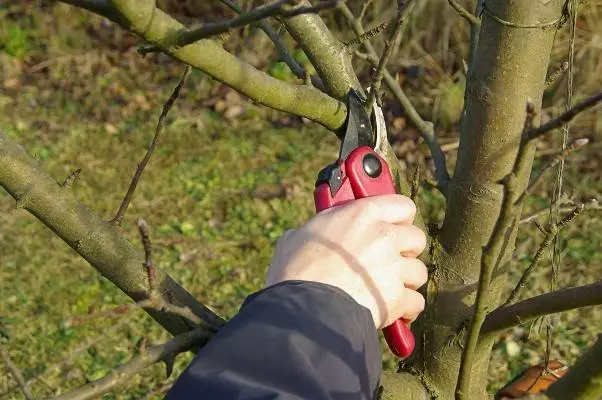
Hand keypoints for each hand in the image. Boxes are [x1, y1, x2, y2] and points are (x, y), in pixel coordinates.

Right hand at [266, 194, 426, 328]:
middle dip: (406, 251)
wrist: (304, 307)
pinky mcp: (397, 298)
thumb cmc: (296, 270)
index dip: (399, 218)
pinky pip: (416, 302)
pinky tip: (391, 310)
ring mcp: (393, 267)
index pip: (403, 205)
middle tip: (389, 259)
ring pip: (418, 272)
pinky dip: (406, 309)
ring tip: (387, 288)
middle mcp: (384, 236)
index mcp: (363, 214)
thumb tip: (311, 235)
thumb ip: (320, 229)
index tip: (393, 226)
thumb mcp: (300, 235)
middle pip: (417, 238)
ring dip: (406, 281)